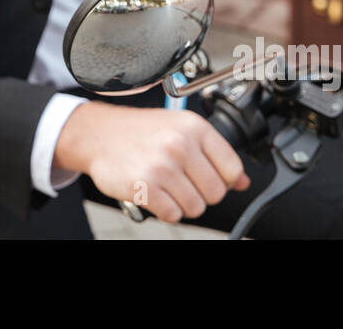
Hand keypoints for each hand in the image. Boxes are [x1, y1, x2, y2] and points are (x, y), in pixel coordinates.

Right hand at [54, 101, 249, 222]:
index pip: (232, 169)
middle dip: (201, 193)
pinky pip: (172, 214)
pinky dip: (165, 210)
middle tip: (182, 182)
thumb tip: (243, 182)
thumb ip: (214, 154)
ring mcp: (162, 166)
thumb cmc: (140, 131)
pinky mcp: (144, 186)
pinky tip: (155, 193)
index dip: (224, 180)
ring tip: (166, 186)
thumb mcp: (180, 129)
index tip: (209, 177)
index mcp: (194, 127)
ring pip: (196, 207)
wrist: (99, 133)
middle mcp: (180, 144)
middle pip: (216, 193)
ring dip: (182, 203)